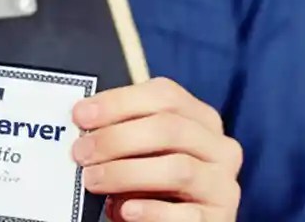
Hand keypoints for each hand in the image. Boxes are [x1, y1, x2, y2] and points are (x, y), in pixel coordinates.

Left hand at [71, 77, 242, 221]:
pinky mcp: (217, 220)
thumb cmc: (153, 184)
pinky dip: (151, 211)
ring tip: (92, 180)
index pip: (165, 95)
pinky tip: (125, 210)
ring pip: (178, 169)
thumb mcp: (143, 152)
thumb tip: (84, 120)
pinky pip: (186, 215)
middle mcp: (220, 148)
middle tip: (81, 152)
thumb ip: (124, 132)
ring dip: (126, 173)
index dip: (119, 101)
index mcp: (202, 120)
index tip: (80, 115)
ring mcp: (223, 186)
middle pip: (169, 129)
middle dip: (116, 138)